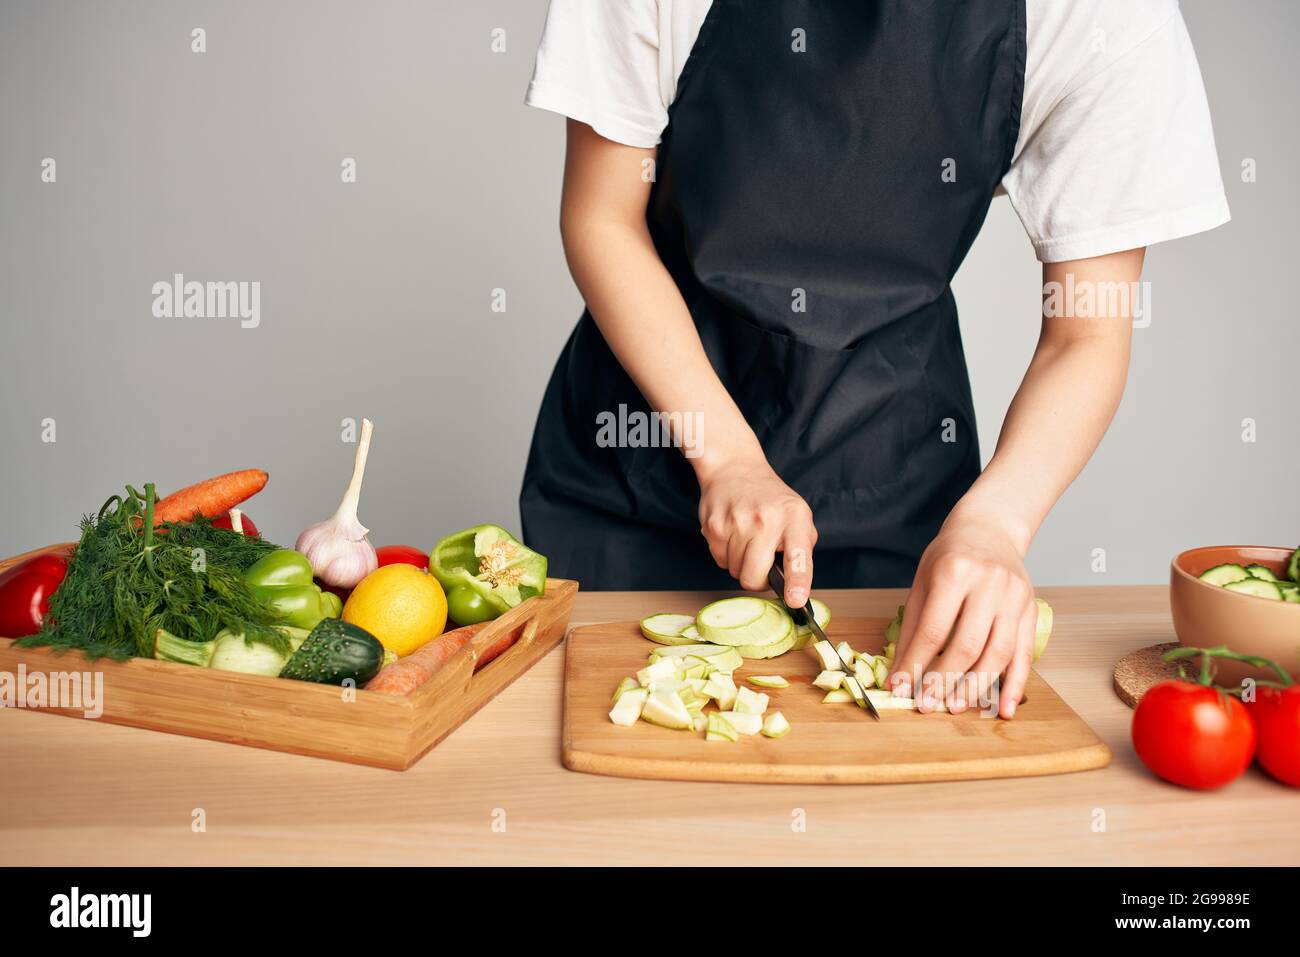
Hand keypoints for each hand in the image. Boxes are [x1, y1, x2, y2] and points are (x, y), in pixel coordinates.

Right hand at [696, 452, 816, 604]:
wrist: (735, 467)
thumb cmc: (770, 498)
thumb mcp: (798, 515)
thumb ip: (801, 549)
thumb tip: (795, 587)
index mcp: (794, 518)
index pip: (798, 555)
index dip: (797, 582)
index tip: (796, 600)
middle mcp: (766, 519)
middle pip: (754, 577)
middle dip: (757, 580)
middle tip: (762, 565)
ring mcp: (737, 522)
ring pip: (735, 572)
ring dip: (741, 564)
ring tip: (746, 540)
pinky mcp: (714, 525)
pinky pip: (719, 560)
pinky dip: (726, 555)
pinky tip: (732, 535)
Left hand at [888, 513, 1035, 718]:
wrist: (990, 529)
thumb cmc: (950, 556)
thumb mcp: (922, 582)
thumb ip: (912, 628)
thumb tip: (898, 675)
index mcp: (956, 572)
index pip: (934, 629)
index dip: (916, 663)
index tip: (902, 689)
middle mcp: (990, 585)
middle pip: (967, 645)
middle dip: (945, 681)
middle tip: (928, 704)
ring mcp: (1015, 598)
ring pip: (998, 654)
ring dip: (976, 687)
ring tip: (956, 707)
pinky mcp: (1031, 611)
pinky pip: (1024, 655)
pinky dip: (1014, 686)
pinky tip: (1003, 708)